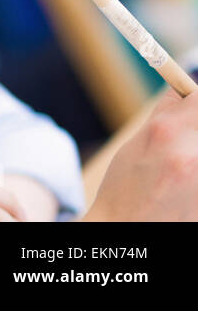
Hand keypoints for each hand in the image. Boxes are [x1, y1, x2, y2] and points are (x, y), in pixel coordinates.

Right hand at [82, 88, 197, 220]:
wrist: (128, 228)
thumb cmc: (126, 186)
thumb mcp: (136, 143)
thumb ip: (164, 114)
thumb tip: (180, 88)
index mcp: (168, 134)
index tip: (193, 102)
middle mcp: (193, 154)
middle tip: (190, 133)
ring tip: (185, 161)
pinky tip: (188, 182)